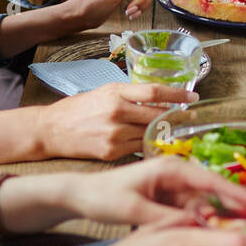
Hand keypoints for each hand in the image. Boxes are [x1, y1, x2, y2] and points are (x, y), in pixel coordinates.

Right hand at [38, 83, 197, 160]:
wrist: (51, 130)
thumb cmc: (80, 108)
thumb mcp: (105, 92)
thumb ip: (131, 95)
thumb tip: (161, 99)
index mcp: (116, 94)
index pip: (155, 92)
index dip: (178, 94)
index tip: (194, 96)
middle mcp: (117, 113)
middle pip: (158, 116)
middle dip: (178, 117)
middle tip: (191, 117)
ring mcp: (115, 135)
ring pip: (151, 134)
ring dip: (166, 133)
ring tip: (175, 131)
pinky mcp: (112, 153)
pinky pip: (139, 148)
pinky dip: (149, 145)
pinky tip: (155, 143)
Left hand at [67, 155, 245, 226]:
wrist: (82, 196)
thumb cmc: (104, 196)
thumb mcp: (133, 209)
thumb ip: (164, 219)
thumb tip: (194, 229)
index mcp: (171, 169)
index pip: (212, 180)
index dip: (237, 194)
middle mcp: (178, 176)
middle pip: (216, 193)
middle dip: (238, 209)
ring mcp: (176, 190)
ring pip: (208, 206)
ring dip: (224, 220)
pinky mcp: (171, 203)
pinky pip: (196, 215)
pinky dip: (207, 226)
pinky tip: (220, 242)